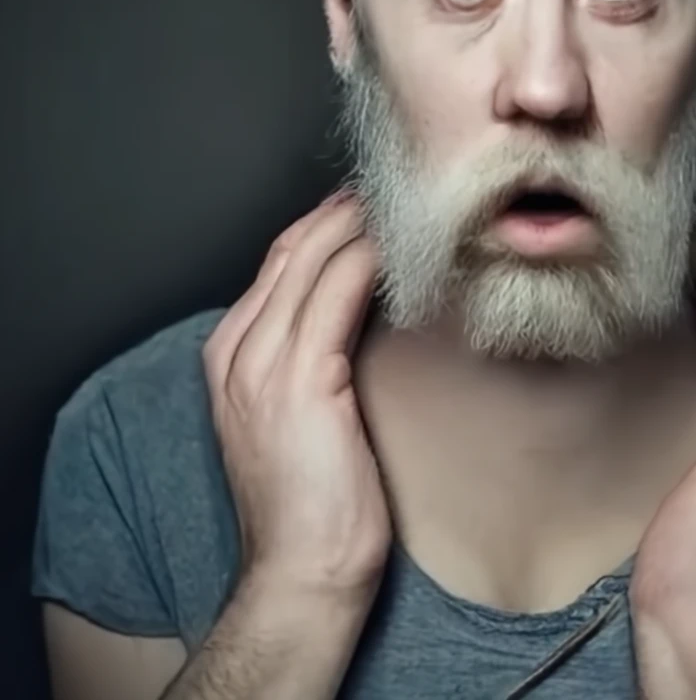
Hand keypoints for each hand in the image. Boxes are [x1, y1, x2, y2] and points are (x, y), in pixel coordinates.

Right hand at [202, 192, 390, 601]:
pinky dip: (370, 257)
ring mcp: (264, 362)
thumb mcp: (295, 415)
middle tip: (389, 190)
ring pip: (314, 259)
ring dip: (359, 223)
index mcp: (229, 356)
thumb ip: (307, 358)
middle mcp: (237, 349)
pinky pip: (340, 291)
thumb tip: (353, 311)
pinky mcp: (301, 377)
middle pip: (291, 251)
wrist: (300, 569)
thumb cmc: (311, 500)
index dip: (320, 227)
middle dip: (341, 211)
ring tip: (402, 203)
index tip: (363, 206)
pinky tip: (402, 244)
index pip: (277, 266)